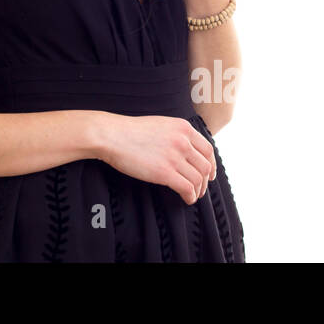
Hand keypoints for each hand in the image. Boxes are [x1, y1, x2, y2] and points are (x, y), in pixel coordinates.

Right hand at [100, 113, 216, 204]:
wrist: (112, 135)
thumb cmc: (130, 131)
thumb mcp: (160, 124)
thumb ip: (176, 134)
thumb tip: (187, 150)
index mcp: (183, 128)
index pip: (208, 150)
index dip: (211, 165)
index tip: (209, 173)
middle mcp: (183, 141)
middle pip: (205, 166)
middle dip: (205, 180)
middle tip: (200, 188)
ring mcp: (174, 157)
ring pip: (198, 179)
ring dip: (198, 190)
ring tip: (193, 195)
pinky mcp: (165, 172)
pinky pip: (187, 188)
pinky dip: (190, 196)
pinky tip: (186, 199)